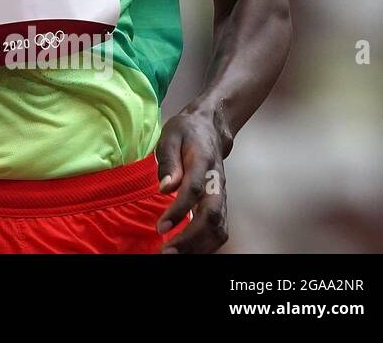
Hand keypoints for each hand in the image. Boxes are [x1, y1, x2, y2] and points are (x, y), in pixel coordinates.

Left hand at [154, 108, 229, 252]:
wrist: (209, 128)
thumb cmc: (186, 132)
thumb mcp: (171, 136)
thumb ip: (169, 161)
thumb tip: (165, 187)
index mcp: (203, 161)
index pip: (193, 190)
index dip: (178, 211)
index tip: (161, 228)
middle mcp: (216, 182)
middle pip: (212, 216)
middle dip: (191, 238)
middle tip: (167, 251)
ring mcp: (221, 194)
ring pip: (219, 227)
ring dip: (199, 246)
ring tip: (174, 254)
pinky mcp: (220, 203)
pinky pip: (219, 229)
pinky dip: (206, 245)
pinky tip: (187, 250)